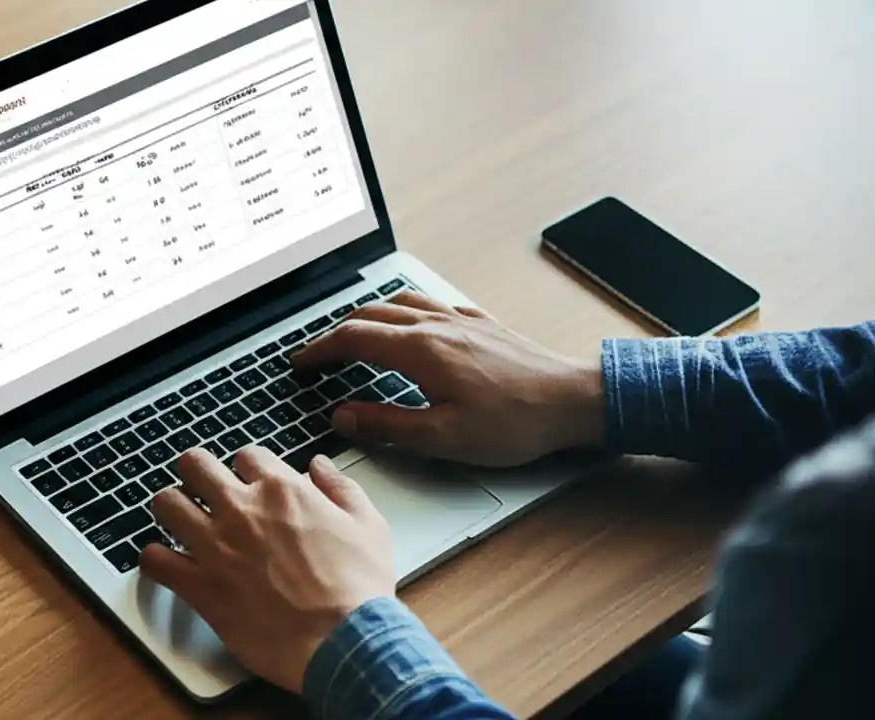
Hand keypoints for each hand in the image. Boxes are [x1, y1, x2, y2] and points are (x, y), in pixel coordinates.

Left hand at [139, 448, 393, 693]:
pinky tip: (166, 564)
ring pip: (166, 504)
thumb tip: (320, 465)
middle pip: (195, 465)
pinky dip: (155, 560)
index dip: (247, 468)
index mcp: (282, 490)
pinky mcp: (200, 586)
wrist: (344, 642)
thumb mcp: (368, 525)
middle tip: (200, 489)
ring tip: (178, 522)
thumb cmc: (358, 589)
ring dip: (171, 509)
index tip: (248, 483)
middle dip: (195, 473)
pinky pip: (154, 561)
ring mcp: (216, 547)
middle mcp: (242, 510)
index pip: (246, 455)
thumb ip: (340, 487)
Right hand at [293, 291, 604, 466]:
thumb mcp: (442, 438)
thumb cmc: (514, 423)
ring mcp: (460, 320)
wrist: (573, 400)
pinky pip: (431, 304)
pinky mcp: (482, 324)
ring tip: (355, 334)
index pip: (353, 339)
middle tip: (319, 354)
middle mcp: (436, 326)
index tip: (300, 362)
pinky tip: (412, 325)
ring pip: (400, 302)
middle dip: (337, 332)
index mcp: (420, 351)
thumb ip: (386, 426)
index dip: (319, 350)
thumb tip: (343, 416)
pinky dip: (406, 311)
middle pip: (370, 315)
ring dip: (369, 315)